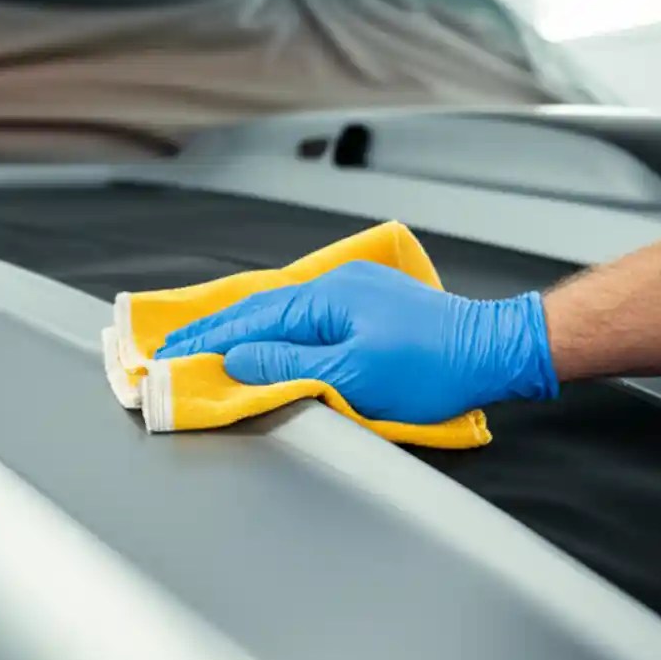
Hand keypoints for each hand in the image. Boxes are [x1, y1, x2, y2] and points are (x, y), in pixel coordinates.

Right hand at [154, 261, 558, 422]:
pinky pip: (302, 316)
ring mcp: (351, 293)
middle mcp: (333, 286)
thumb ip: (288, 364)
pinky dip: (271, 328)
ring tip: (203, 345)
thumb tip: (235, 358)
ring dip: (239, 329)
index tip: (168, 357)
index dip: (206, 341)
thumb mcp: (353, 374)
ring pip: (279, 311)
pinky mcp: (366, 307)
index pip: (249, 321)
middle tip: (171, 351)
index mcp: (326, 298)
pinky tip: (260, 336)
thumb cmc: (430, 367)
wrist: (492, 350)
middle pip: (258, 310)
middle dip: (212, 332)